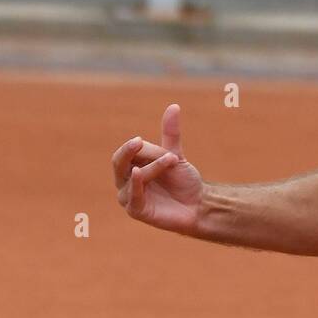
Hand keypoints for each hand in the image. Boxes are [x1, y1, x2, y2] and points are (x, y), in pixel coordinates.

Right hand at [112, 104, 204, 233]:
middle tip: (138, 142)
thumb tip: (174, 106)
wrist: (198, 204)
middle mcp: (126, 180)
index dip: (138, 147)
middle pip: (119, 163)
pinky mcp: (136, 211)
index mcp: (132, 166)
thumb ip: (171, 134)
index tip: (147, 142)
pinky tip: (139, 173)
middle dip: (128, 152)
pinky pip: (132, 197)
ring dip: (152, 168)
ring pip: (132, 177)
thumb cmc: (184, 180)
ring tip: (172, 160)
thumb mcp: (176, 155)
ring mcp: (129, 196)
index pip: (128, 152)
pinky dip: (135, 184)